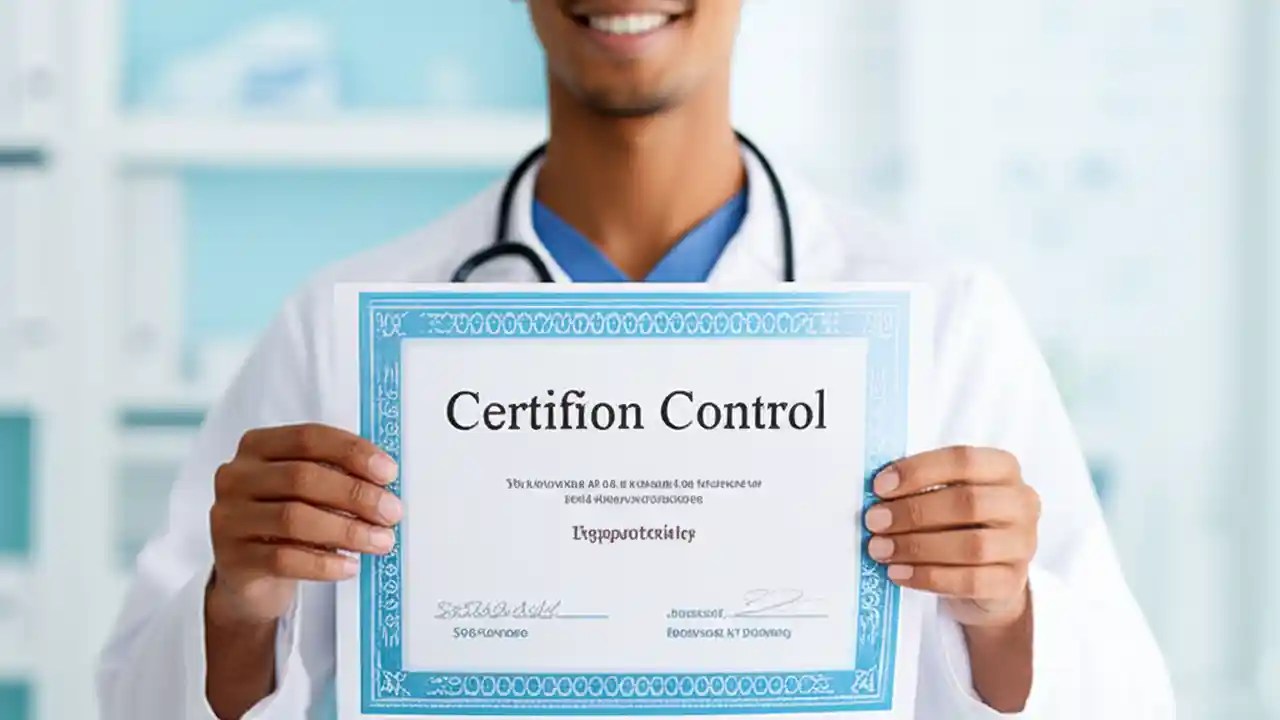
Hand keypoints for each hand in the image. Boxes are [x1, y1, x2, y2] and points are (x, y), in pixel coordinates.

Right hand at [208, 424, 401, 624]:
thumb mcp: (306, 491)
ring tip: (380, 541)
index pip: (308, 438)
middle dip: (355, 494)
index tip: (388, 472)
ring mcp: (229, 518)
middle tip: (392, 512)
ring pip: (293, 519)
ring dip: (346, 530)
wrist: (248, 574)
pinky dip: (323, 564)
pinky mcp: (232, 559)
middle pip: (302, 478)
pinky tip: (349, 566)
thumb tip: (385, 486)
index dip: (352, 452)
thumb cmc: (287, 520)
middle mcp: (236, 477)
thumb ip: (336, 477)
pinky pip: (283, 559)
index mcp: (258, 446)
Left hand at [864, 446, 1039, 627]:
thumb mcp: (945, 495)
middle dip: (913, 512)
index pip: (963, 460)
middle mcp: (1021, 502)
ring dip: (917, 547)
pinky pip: (971, 581)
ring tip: (881, 549)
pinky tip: (899, 573)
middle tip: (875, 522)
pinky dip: (929, 577)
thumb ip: (920, 488)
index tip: (879, 487)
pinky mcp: (1013, 581)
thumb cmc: (960, 523)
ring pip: (971, 546)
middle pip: (967, 503)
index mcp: (1003, 469)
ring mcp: (1023, 543)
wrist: (989, 574)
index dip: (919, 471)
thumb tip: (877, 495)